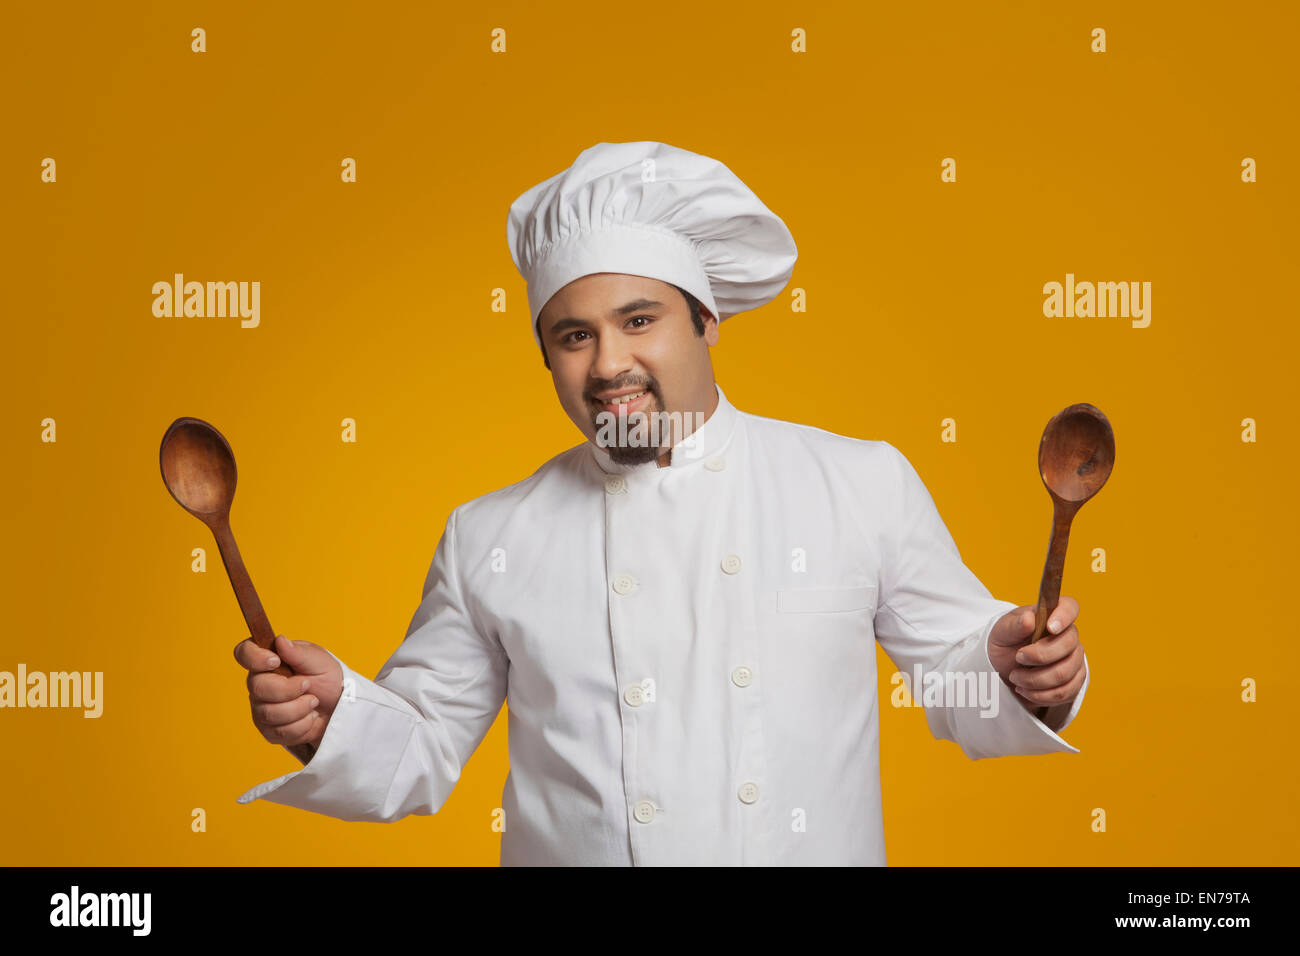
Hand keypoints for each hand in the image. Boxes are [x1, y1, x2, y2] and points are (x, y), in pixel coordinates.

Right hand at [233, 634, 343, 749]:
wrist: (338, 708)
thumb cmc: (328, 679)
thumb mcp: (320, 661)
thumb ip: (299, 652)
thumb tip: (280, 640)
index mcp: (268, 660)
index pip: (244, 653)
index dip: (254, 657)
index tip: (275, 661)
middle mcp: (260, 683)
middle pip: (257, 688)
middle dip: (288, 689)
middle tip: (309, 685)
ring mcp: (262, 708)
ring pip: (269, 713)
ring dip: (299, 708)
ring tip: (313, 702)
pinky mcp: (269, 730)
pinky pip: (279, 732)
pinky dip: (302, 725)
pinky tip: (310, 717)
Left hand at [987, 596, 1085, 711]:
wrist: (1002, 668)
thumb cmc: (1005, 643)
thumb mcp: (1001, 632)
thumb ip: (1014, 625)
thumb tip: (1028, 618)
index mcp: (1052, 615)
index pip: (1070, 607)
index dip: (1064, 616)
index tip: (1050, 628)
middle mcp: (1068, 636)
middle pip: (1068, 646)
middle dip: (1039, 656)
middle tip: (1018, 658)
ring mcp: (1074, 659)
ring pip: (1065, 673)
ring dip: (1036, 680)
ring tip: (1016, 678)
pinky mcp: (1074, 682)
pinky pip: (1065, 692)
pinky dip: (1041, 695)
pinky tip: (1025, 690)